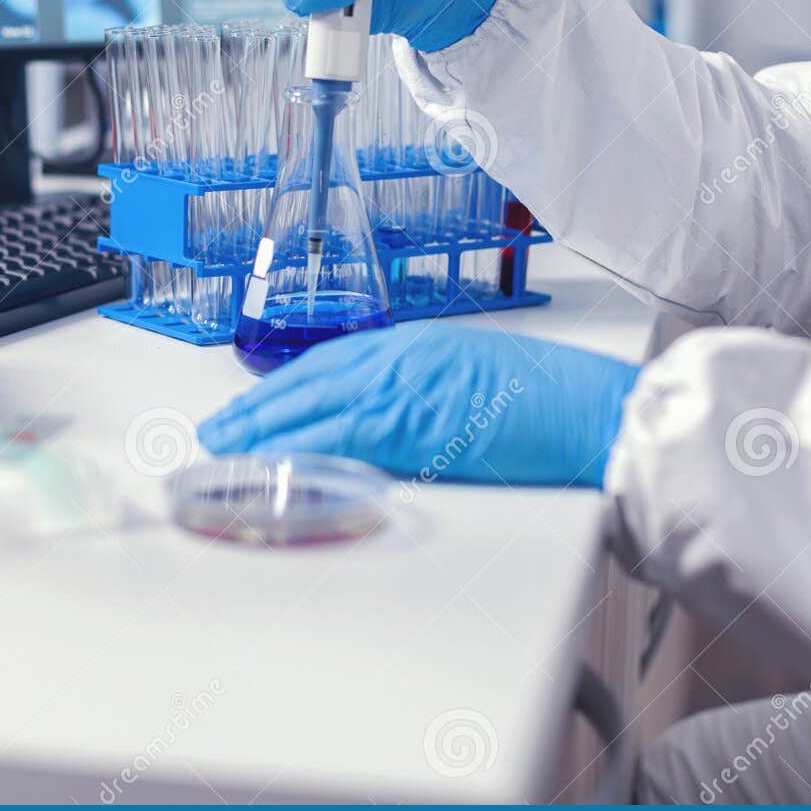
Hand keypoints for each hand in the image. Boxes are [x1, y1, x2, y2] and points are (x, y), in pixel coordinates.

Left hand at [199, 324, 640, 487]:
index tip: (253, 404)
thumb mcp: (476, 374)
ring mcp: (405, 389)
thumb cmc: (554, 398)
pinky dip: (299, 453)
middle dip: (256, 408)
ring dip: (261, 433)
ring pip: (312, 409)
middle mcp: (402, 357)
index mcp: (416, 342)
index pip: (329, 361)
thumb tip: (388, 416)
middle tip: (216, 431)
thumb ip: (424, 388)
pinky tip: (271, 467)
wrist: (594, 410)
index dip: (284, 386)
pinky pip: (339, 441)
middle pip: (308, 382)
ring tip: (224, 452)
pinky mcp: (413, 428)